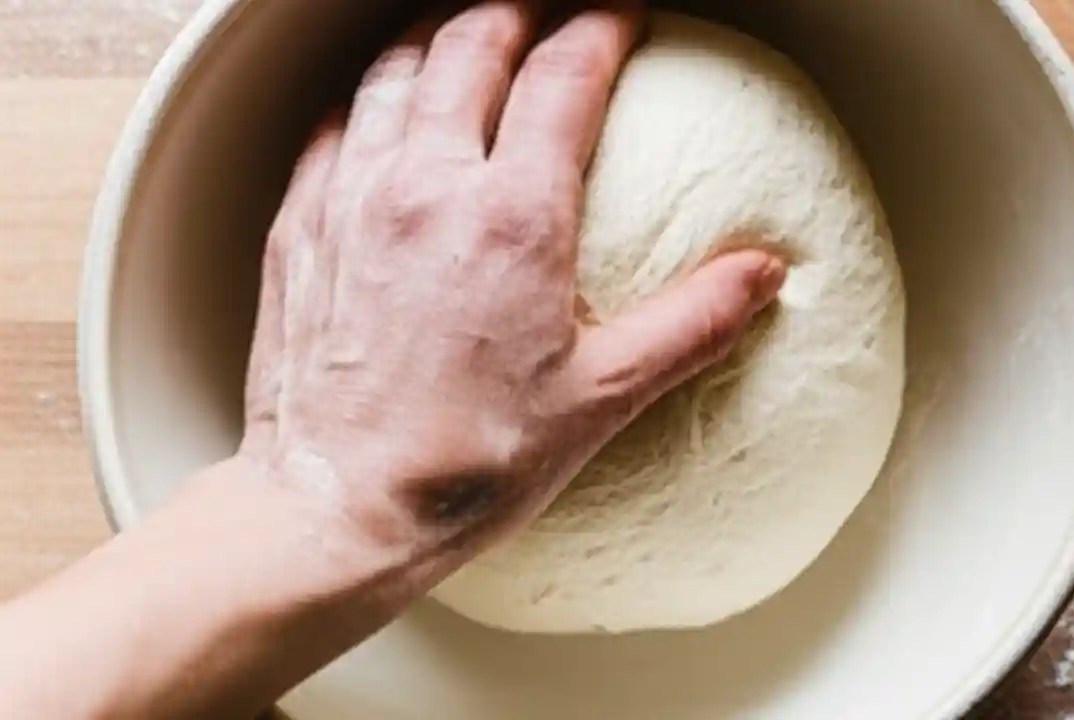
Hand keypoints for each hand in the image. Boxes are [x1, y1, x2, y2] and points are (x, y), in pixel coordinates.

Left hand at [240, 0, 784, 585]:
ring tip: (470, 33)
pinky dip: (371, 98)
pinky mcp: (299, 228)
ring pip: (396, 70)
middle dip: (519, 9)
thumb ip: (692, 323)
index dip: (603, 26)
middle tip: (549, 11)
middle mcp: (427, 185)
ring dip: (442, 36)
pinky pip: (334, 127)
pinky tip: (384, 111)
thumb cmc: (472, 461)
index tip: (623, 13)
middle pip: (474, 42)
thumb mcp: (603, 397)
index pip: (565, 75)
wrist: (340, 509)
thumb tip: (764, 274)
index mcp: (512, 216)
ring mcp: (352, 199)